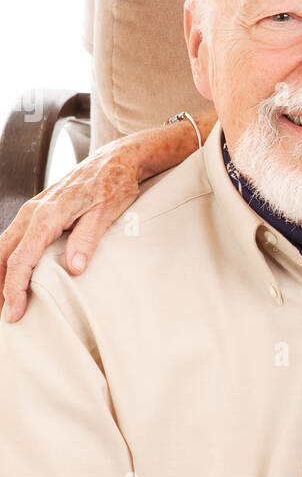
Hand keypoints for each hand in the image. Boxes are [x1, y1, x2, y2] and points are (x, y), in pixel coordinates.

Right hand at [0, 119, 204, 321]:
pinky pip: (14, 238)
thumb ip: (87, 240)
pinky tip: (14, 275)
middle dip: (0, 285)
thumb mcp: (106, 214)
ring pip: (4, 245)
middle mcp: (33, 211)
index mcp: (47, 215)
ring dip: (2, 273)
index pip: (22, 258)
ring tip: (5, 300)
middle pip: (3, 254)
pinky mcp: (37, 211)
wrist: (115, 161)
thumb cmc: (113, 186)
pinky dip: (9, 259)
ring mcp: (32, 210)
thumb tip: (74, 268)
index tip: (14, 312)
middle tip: (5, 315)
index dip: (15, 288)